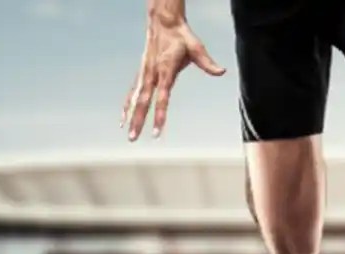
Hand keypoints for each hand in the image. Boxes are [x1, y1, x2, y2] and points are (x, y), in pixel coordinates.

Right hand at [121, 10, 224, 139]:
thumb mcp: (196, 48)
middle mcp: (152, 74)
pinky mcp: (141, 73)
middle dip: (139, 121)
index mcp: (165, 70)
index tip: (157, 131)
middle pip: (144, 102)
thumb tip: (222, 71)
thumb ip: (207, 63)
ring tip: (128, 134)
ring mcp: (144, 74)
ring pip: (136, 99)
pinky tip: (123, 118)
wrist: (163, 23)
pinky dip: (127, 105)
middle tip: (134, 138)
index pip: (162, 97)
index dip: (159, 115)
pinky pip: (133, 92)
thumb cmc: (181, 37)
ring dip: (131, 117)